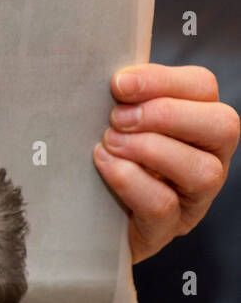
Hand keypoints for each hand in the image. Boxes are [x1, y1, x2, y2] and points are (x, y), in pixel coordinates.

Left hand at [93, 63, 239, 263]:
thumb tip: (111, 73)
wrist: (79, 213)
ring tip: (109, 143)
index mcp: (197, 121)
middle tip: (117, 118)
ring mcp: (193, 198)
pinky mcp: (166, 229)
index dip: (162, 80)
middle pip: (222, 126)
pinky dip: (131, 180)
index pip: (202, 87)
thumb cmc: (101, 151)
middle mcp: (208, 158)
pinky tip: (104, 164)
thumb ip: (123, 95)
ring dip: (150, 149)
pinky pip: (163, 205)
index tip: (118, 84)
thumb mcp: (114, 118)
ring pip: (202, 170)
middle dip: (166, 115)